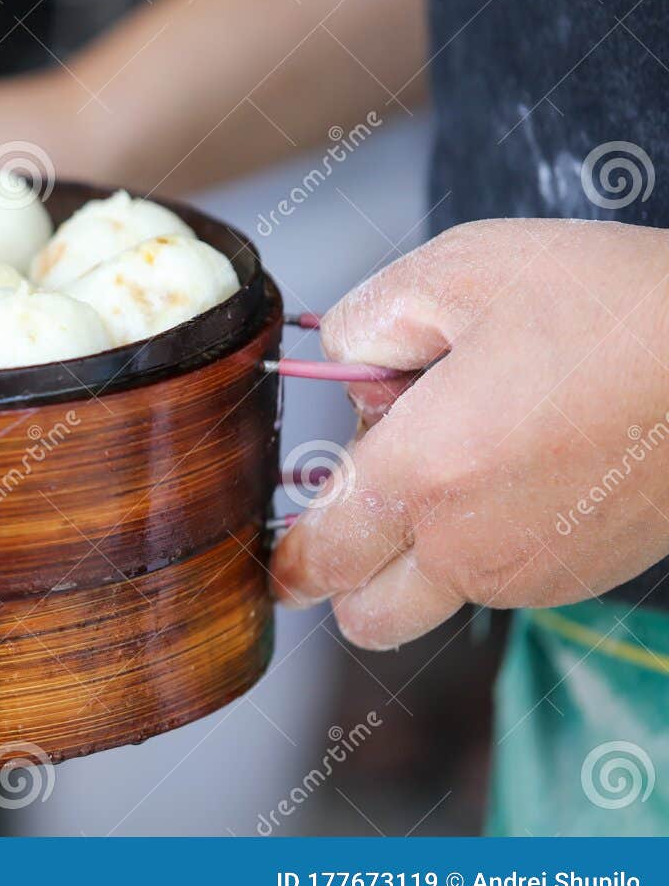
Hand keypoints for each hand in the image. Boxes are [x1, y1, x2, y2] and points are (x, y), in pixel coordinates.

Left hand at [271, 218, 668, 648]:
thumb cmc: (611, 305)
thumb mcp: (456, 271)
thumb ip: (365, 322)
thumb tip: (344, 363)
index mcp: (420, 478)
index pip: (315, 558)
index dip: (282, 556)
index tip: (273, 543)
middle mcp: (470, 548)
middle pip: (364, 613)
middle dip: (343, 572)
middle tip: (364, 494)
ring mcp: (535, 573)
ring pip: (436, 595)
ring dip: (422, 548)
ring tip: (468, 446)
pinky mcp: (588, 573)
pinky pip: (505, 580)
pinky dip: (489, 541)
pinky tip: (525, 459)